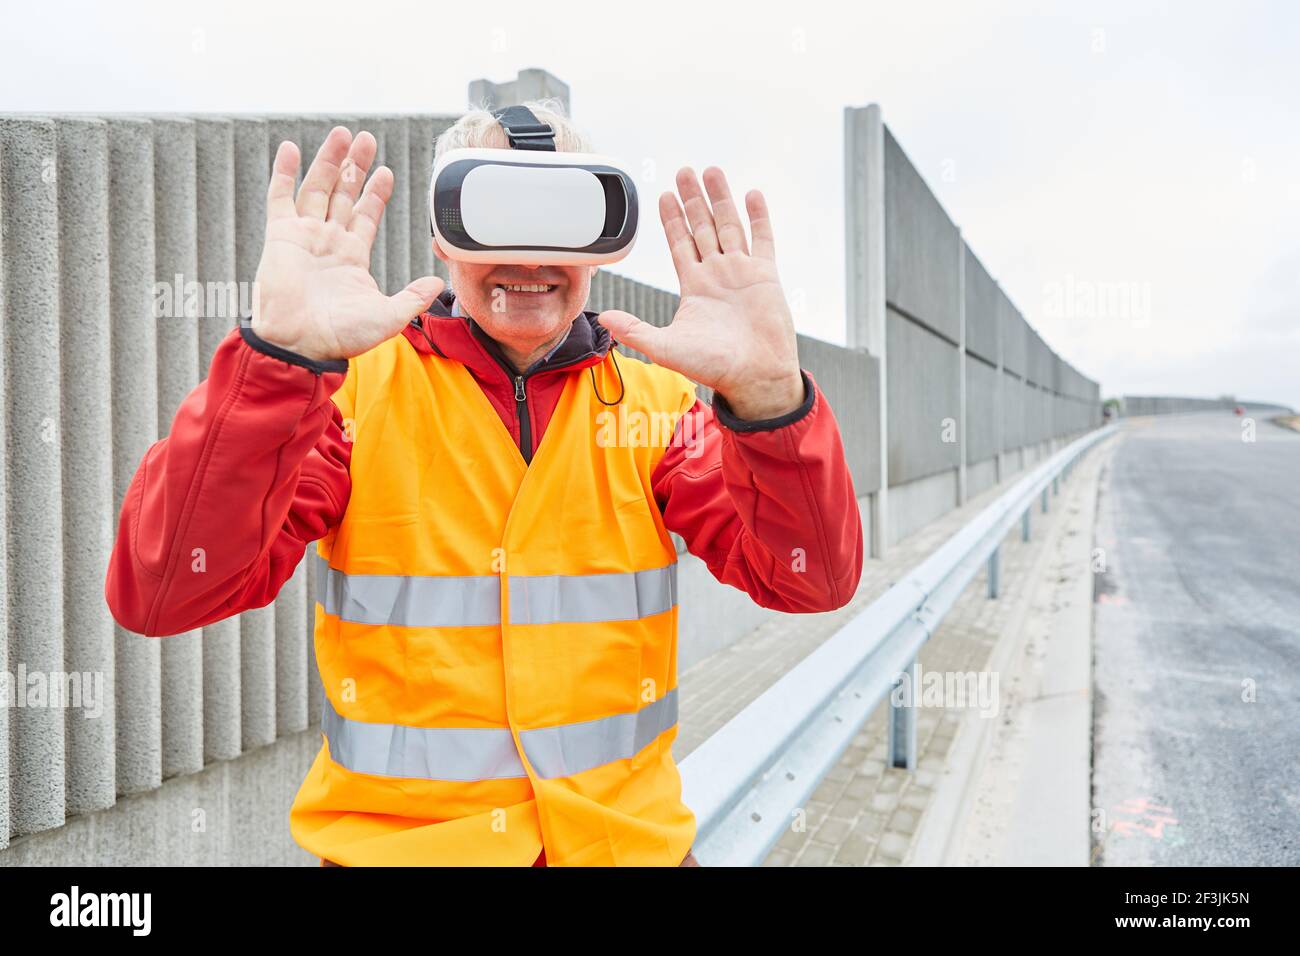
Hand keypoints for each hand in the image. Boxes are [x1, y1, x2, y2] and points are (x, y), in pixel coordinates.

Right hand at [250, 127, 443, 361]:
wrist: (301, 344)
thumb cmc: (341, 337)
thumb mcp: (388, 317)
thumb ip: (412, 298)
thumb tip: (437, 284)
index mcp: (353, 257)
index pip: (366, 215)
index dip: (376, 193)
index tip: (386, 171)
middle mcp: (329, 241)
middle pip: (344, 193)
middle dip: (356, 166)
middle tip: (367, 138)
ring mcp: (304, 236)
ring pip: (318, 188)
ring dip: (330, 160)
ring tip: (342, 134)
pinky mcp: (280, 236)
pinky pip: (280, 198)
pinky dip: (283, 173)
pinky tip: (289, 148)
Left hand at [596, 166, 802, 419]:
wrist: (754, 376)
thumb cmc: (713, 367)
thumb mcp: (665, 347)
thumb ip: (635, 330)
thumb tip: (603, 318)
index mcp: (694, 287)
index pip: (679, 244)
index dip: (671, 220)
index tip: (663, 196)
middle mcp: (717, 274)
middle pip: (702, 227)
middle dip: (692, 199)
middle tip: (684, 171)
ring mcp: (742, 272)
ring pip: (729, 225)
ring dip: (720, 198)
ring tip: (711, 171)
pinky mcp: (766, 276)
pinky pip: (762, 239)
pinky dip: (758, 217)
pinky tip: (751, 195)